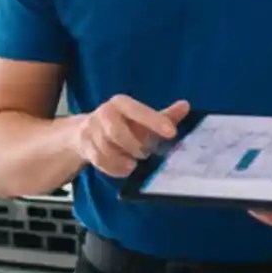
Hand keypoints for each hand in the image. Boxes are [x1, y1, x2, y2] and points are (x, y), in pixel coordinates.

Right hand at [74, 95, 190, 177]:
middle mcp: (104, 113)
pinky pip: (99, 160)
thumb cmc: (124, 125)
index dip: (154, 121)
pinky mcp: (85, 145)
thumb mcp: (143, 119)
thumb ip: (164, 116)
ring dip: (123, 160)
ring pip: (106, 149)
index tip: (172, 133)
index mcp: (121, 103)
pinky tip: (125, 169)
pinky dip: (114, 168)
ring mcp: (92, 129)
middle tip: (146, 154)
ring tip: (134, 163)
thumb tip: (185, 105)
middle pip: (116, 132)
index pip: (137, 110)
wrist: (87, 132)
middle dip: (133, 146)